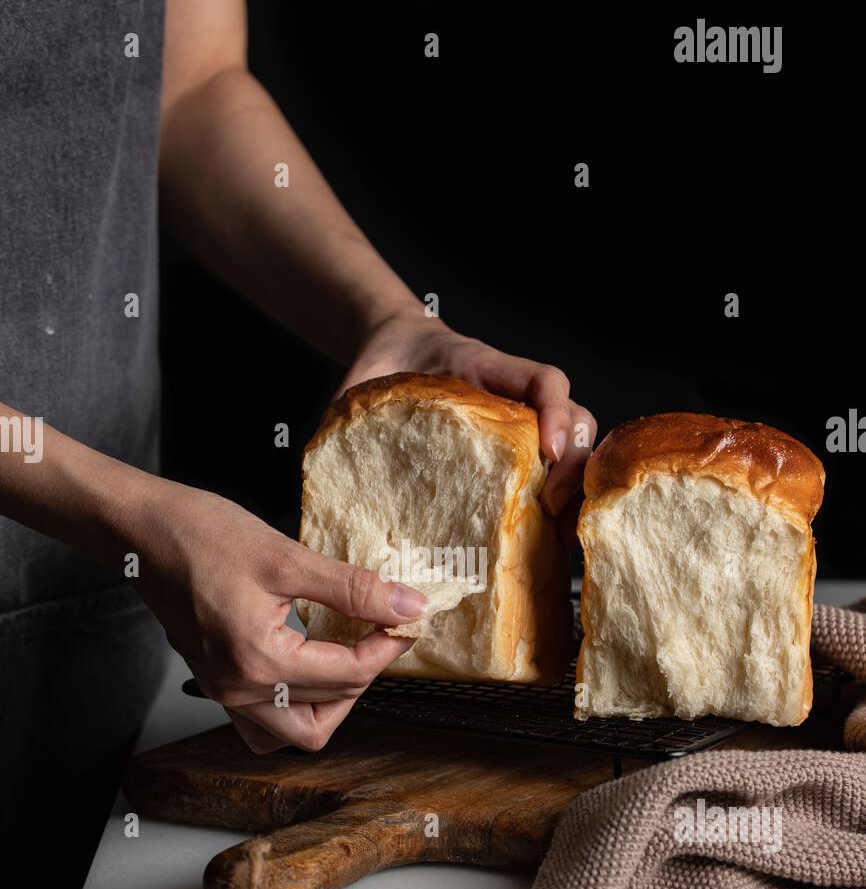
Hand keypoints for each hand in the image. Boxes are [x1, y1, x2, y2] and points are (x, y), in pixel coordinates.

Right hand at [134, 482, 425, 751]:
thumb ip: (353, 589)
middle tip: (378, 635)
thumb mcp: (287, 557)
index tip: (404, 620)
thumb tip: (407, 606)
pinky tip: (307, 668)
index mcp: (258, 660)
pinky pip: (264, 722)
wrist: (142, 532)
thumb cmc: (200, 535)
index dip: (386, 648)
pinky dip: (294, 707)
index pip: (347, 675)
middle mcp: (238, 688)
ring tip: (344, 658)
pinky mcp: (215, 682)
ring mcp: (222, 691)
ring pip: (294, 733)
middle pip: (326, 713)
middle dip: (363, 675)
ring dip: (329, 706)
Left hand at [340, 310, 596, 521]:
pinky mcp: (512, 455)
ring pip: (576, 447)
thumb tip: (307, 464)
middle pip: (576, 419)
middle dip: (574, 465)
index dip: (554, 412)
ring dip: (574, 488)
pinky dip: (558, 502)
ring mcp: (521, 425)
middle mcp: (515, 398)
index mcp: (484, 370)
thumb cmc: (382, 370)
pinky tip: (544, 536)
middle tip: (549, 506)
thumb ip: (345, 416)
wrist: (389, 353)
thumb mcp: (364, 388)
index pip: (542, 380)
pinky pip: (548, 474)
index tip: (547, 449)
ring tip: (555, 530)